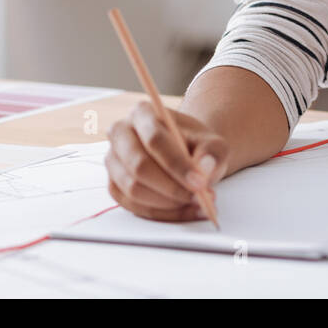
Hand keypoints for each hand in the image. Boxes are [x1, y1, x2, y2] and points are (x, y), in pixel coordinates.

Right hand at [106, 101, 229, 221]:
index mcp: (142, 113)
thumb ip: (212, 153)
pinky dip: (162, 214)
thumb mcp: (213, 143)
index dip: (177, 164)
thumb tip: (204, 170)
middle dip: (171, 187)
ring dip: (168, 203)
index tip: (200, 183)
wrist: (187, 155)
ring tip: (198, 203)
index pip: (155, 139)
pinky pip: (134, 207)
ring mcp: (113, 162)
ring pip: (134, 189)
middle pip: (139, 166)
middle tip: (200, 197)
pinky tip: (185, 210)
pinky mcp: (114, 186)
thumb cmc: (197, 146)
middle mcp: (121, 134)